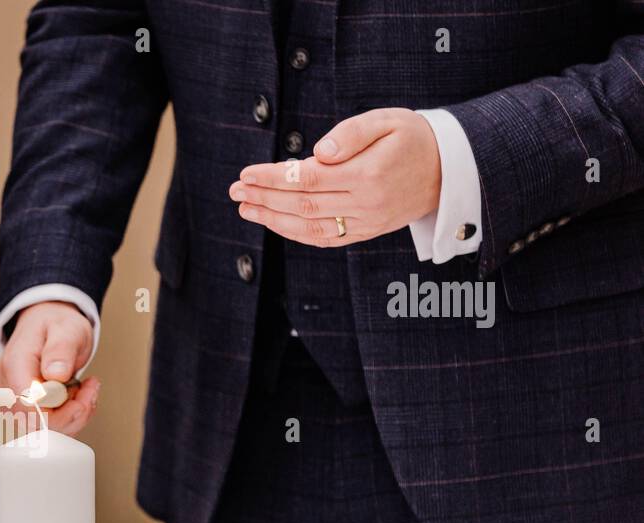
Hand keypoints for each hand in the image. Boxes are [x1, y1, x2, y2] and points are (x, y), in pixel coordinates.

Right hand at [0, 301, 100, 435]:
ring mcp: (12, 401)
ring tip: (85, 390)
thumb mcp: (67, 329)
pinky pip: (46, 427)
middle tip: (90, 389)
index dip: (60, 411)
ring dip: (73, 416)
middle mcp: (6, 387)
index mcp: (14, 365)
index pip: (30, 406)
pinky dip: (68, 418)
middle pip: (36, 424)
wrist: (46, 325)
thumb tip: (55, 373)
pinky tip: (77, 399)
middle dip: (72, 414)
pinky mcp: (22, 410)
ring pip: (43, 431)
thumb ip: (61, 349)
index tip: (83, 393)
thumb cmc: (55, 326)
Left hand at [229, 108, 441, 246]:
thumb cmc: (413, 137)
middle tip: (235, 191)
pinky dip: (296, 234)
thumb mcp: (386, 120)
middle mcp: (367, 203)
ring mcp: (367, 222)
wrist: (450, 168)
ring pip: (311, 228)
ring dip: (273, 220)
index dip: (273, 178)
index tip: (246, 174)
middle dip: (264, 199)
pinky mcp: (367, 232)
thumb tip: (317, 152)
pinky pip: (326, 239)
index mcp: (369, 173)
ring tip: (246, 208)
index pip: (308, 179)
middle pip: (304, 205)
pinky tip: (275, 221)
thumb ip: (351, 133)